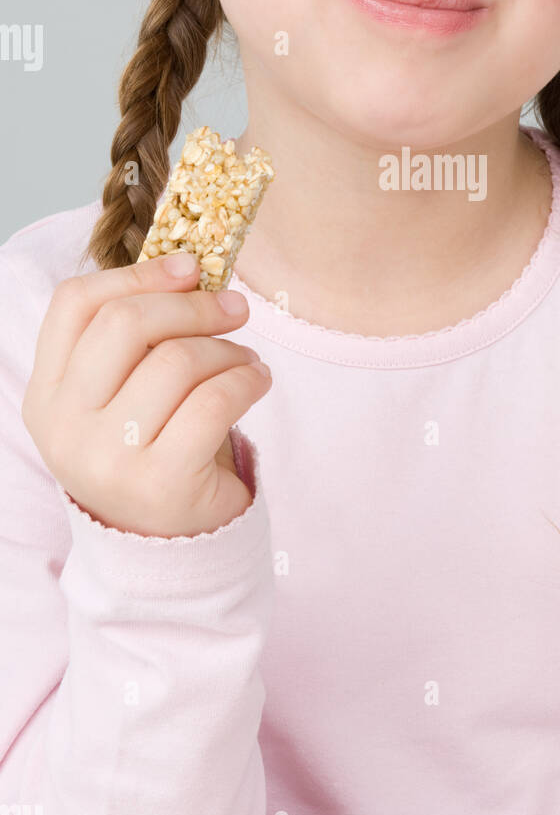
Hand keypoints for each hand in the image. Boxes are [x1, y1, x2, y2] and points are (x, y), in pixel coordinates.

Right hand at [21, 251, 270, 536]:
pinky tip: (257, 383)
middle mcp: (64, 426)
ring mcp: (106, 460)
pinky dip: (247, 381)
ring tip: (247, 362)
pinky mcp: (159, 485)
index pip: (75, 304)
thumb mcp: (123, 394)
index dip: (137, 274)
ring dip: (228, 350)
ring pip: (176, 361)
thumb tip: (189, 268)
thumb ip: (137, 338)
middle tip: (235, 309)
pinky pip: (213, 403)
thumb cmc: (153, 449)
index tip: (190, 268)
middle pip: (126, 323)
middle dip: (193, 306)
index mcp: (47, 394)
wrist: (168, 546)